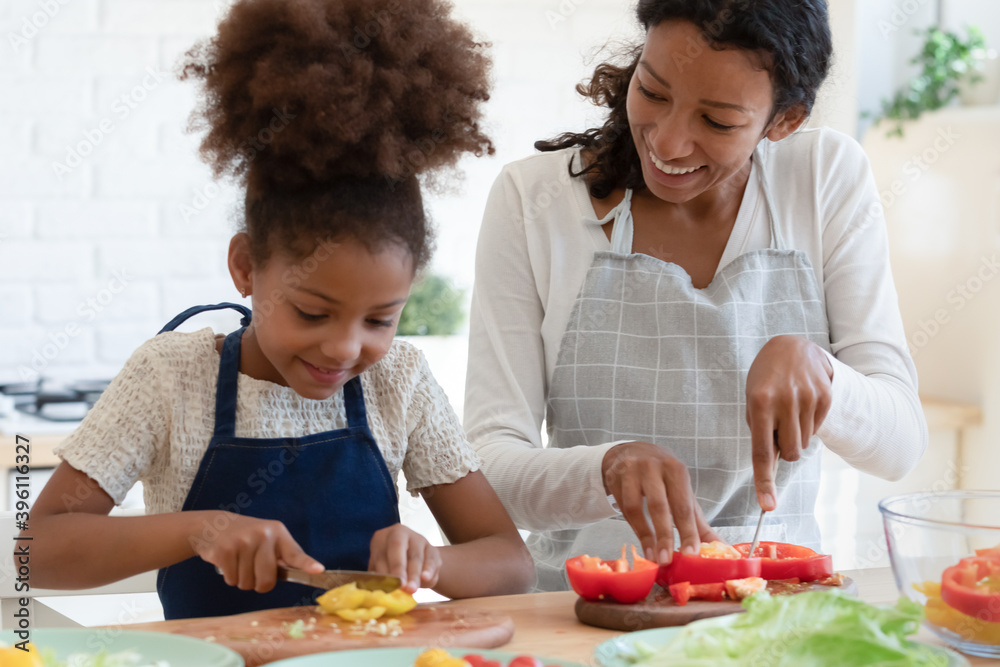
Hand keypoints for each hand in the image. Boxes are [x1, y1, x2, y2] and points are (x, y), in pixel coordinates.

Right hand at [190, 511, 322, 592]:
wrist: (214, 525)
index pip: (295, 554)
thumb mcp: (267, 538)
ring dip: (242, 579)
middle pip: (267, 580)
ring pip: (248, 583)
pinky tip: (228, 562)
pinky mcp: (225, 550)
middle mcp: (263, 535)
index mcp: (278, 533)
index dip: (307, 564)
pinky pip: (232, 580)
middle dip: (259, 583)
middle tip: (252, 569)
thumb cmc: (246, 538)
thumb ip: (281, 556)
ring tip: (238, 561)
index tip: (319, 570)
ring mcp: (244, 542)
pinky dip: (230, 577)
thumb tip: (305, 573)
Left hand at [369, 524, 440, 593]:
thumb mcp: (379, 566)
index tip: (388, 584)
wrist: (409, 559)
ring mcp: (419, 540)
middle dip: (400, 569)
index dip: (386, 568)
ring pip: (417, 557)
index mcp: (384, 536)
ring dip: (414, 575)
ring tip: (411, 589)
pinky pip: (432, 560)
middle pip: (399, 548)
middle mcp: (402, 533)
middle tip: (402, 586)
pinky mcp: (432, 549)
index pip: (384, 551)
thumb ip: (378, 575)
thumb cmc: (388, 564)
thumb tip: (378, 590)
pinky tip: (425, 578)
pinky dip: (429, 570)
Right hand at [601, 442, 719, 564]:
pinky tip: (641, 542)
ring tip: (653, 557)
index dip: (688, 531)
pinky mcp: (615, 478)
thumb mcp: (681, 492)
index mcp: (676, 470)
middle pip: (659, 505)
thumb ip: (697, 521)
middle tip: (667, 561)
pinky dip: (633, 526)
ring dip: (645, 535)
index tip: (691, 554)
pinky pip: (623, 507)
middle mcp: (653, 467)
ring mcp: (631, 471)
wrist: (632, 451)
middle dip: (664, 535)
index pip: (683, 505)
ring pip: (635, 507)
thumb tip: (721, 548)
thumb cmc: (662, 477)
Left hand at [746, 335, 833, 511]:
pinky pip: (817, 430)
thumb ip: (760, 432)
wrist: (791, 347)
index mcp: (760, 403)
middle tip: (778, 428)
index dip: (764, 481)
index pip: (761, 451)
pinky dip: (808, 425)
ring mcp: (808, 398)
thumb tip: (770, 469)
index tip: (768, 506)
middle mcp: (785, 401)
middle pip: (789, 454)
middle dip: (783, 450)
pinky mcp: (826, 397)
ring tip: (788, 412)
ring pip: (804, 444)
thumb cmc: (766, 379)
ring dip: (795, 436)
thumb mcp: (752, 400)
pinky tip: (802, 405)